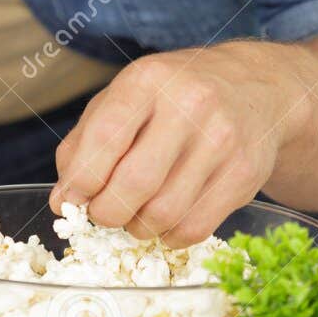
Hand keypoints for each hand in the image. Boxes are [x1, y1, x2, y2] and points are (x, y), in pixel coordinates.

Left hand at [50, 41, 314, 244]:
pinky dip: (170, 236)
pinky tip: (165, 221)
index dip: (81, 180)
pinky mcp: (245, 173)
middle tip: (103, 215)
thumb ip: (84, 145)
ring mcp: (222, 139)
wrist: (253, 89)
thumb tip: (64, 202)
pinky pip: (196, 227)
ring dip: (138, 228)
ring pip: (165, 213)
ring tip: (135, 215)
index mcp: (147, 80)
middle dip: (107, 212)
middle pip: (135, 183)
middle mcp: (189, 105)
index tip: (71, 201)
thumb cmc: (171, 96)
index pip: (105, 138)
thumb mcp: (122, 100)